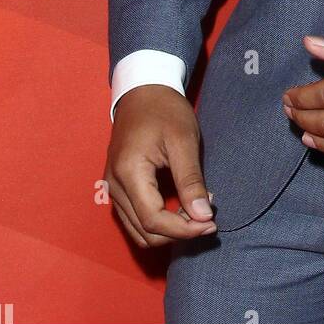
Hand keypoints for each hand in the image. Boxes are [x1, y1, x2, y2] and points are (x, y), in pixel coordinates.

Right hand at [104, 85, 217, 248]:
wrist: (143, 91)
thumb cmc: (165, 110)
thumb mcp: (183, 140)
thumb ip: (191, 180)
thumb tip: (204, 216)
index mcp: (128, 173)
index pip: (154, 221)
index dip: (184, 229)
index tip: (211, 223)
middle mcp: (114, 186)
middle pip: (145, 232)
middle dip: (179, 232)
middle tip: (208, 217)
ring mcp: (112, 188)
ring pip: (138, 231)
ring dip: (168, 231)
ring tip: (196, 213)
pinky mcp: (117, 187)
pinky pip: (135, 219)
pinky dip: (158, 222)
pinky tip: (181, 208)